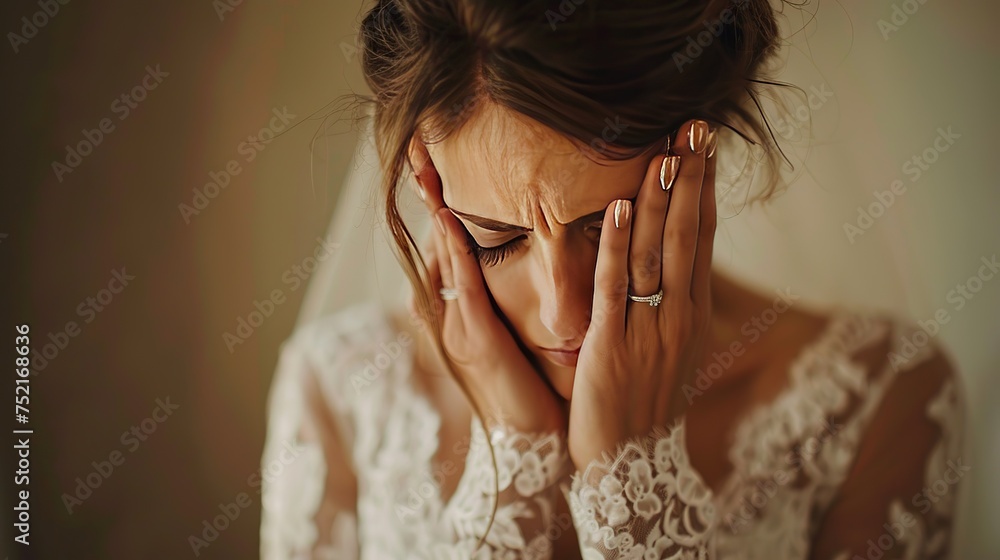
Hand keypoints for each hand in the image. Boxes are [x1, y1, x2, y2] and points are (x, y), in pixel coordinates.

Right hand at [408, 140, 566, 434]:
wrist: (534, 443)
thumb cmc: (536, 385)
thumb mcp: (525, 331)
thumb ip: (522, 294)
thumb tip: (542, 253)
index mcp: (470, 309)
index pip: (455, 244)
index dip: (444, 200)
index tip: (438, 157)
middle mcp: (457, 313)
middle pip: (439, 242)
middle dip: (429, 195)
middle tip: (419, 147)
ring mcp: (461, 327)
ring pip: (444, 257)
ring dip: (433, 212)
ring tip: (423, 168)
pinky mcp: (476, 343)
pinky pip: (463, 290)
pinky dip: (454, 255)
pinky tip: (449, 224)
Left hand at [567, 119, 717, 468]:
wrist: (629, 465)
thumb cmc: (644, 404)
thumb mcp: (669, 350)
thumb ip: (671, 304)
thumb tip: (672, 263)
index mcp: (692, 314)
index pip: (701, 239)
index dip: (704, 190)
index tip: (704, 146)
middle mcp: (678, 316)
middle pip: (685, 236)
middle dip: (689, 180)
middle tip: (694, 127)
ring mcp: (647, 330)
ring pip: (653, 254)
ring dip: (657, 201)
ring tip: (664, 152)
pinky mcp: (611, 346)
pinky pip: (613, 288)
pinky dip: (613, 248)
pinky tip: (614, 210)